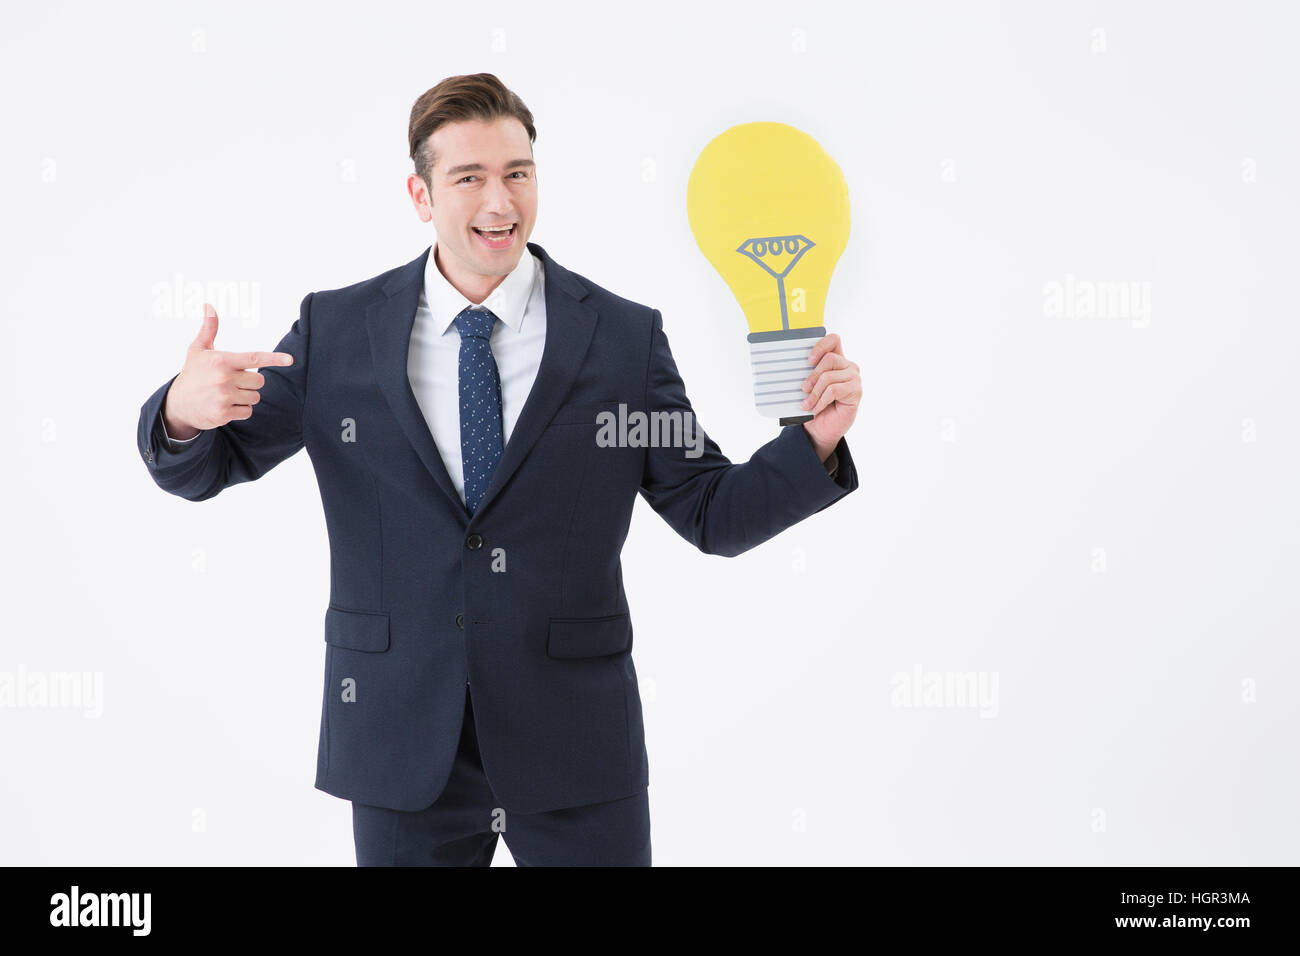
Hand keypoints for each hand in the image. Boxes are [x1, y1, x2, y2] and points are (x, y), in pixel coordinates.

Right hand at [162, 303, 293, 438]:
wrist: (178, 404)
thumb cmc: (193, 373)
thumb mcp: (198, 350)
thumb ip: (209, 329)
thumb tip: (209, 305)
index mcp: (221, 360)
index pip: (253, 358)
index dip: (274, 359)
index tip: (290, 360)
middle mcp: (223, 378)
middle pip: (259, 380)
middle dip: (250, 381)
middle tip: (232, 381)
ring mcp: (224, 397)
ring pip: (255, 396)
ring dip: (246, 396)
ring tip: (227, 394)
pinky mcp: (223, 414)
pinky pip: (248, 411)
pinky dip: (240, 410)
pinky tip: (225, 406)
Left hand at [799, 332, 860, 461]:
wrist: (820, 429)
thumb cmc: (815, 406)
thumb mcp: (808, 387)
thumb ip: (806, 374)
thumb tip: (789, 365)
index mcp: (837, 360)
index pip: (834, 340)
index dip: (821, 346)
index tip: (808, 360)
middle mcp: (848, 366)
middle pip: (830, 358)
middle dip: (812, 375)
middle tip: (803, 389)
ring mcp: (854, 378)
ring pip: (829, 377)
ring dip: (815, 393)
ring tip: (808, 404)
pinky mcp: (856, 392)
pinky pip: (833, 390)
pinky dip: (821, 401)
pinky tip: (816, 409)